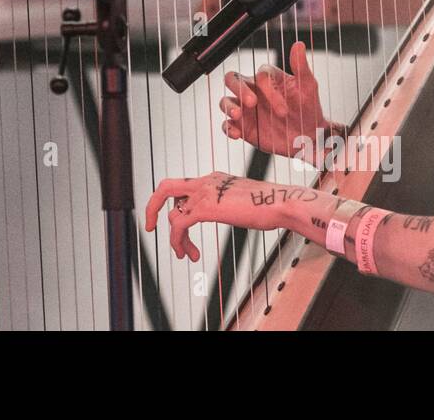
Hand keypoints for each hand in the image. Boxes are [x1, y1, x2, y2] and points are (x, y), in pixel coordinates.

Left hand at [144, 172, 283, 260]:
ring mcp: (205, 192)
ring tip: (184, 254)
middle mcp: (206, 181)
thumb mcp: (242, 202)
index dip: (177, 205)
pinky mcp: (206, 207)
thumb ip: (229, 204)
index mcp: (214, 179)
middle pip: (166, 186)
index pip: (184, 188)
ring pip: (171, 213)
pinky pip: (179, 224)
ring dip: (175, 238)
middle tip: (150, 226)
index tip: (177, 223)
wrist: (283, 203)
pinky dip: (178, 240)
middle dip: (153, 207)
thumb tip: (231, 213)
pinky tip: (188, 253)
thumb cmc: (271, 206)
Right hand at [219, 41, 336, 160]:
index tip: (284, 110)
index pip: (260, 76)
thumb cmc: (308, 109)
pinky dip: (228, 128)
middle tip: (251, 102)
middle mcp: (253, 91)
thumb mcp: (307, 88)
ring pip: (225, 101)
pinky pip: (227, 124)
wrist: (309, 137)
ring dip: (229, 106)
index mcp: (267, 79)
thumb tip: (298, 45)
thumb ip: (300, 67)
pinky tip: (236, 133)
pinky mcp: (243, 127)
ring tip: (238, 114)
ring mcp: (246, 109)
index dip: (269, 90)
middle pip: (232, 79)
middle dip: (238, 88)